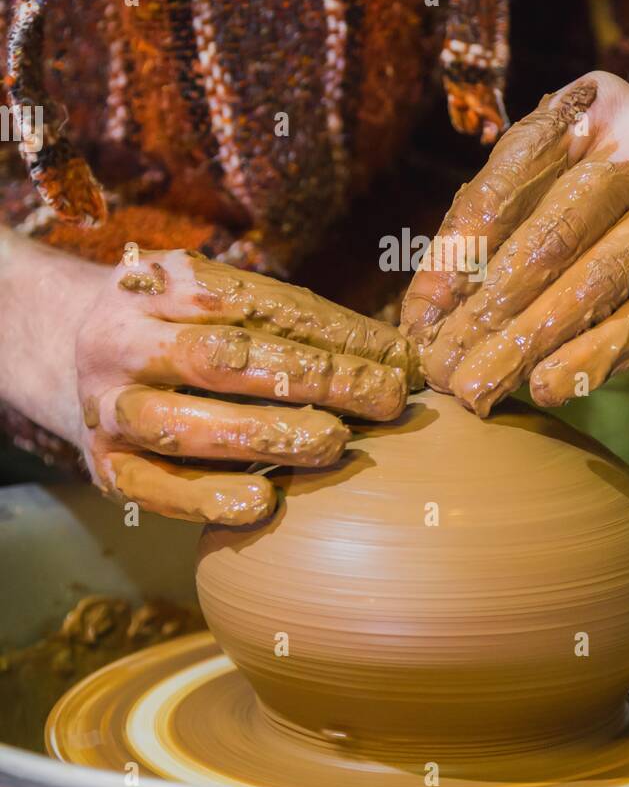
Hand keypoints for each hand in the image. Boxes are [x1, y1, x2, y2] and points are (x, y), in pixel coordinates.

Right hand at [0, 236, 417, 523]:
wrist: (69, 350)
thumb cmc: (183, 326)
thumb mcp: (220, 298)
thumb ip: (291, 321)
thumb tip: (400, 359)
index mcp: (160, 283)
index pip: (255, 303)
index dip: (331, 330)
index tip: (396, 355)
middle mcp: (123, 340)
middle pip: (220, 358)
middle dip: (312, 377)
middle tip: (385, 397)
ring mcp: (107, 405)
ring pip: (183, 425)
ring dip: (266, 436)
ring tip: (337, 442)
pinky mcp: (102, 465)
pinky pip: (152, 489)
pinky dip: (207, 499)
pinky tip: (264, 503)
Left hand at [402, 71, 628, 414]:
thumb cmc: (612, 178)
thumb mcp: (555, 168)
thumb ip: (494, 222)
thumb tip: (427, 312)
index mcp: (588, 103)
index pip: (506, 185)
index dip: (456, 256)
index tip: (419, 320)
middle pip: (554, 235)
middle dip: (488, 311)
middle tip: (443, 370)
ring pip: (602, 279)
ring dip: (533, 341)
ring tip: (481, 388)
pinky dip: (597, 354)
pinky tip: (549, 384)